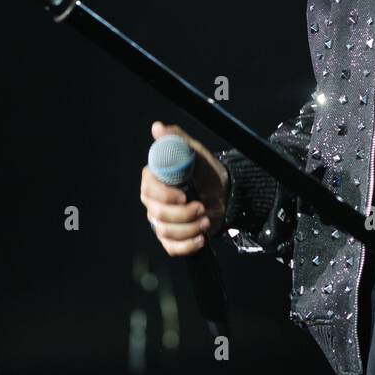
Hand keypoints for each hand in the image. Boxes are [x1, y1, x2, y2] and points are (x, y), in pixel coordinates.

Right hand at [140, 121, 228, 255]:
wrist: (225, 193)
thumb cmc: (206, 171)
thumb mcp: (194, 152)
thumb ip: (176, 140)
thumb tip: (158, 127)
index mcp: (154, 181)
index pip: (149, 190)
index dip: (164, 196)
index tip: (183, 196)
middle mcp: (154, 202)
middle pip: (157, 214)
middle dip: (182, 214)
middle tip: (201, 207)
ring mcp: (161, 221)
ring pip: (165, 231)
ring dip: (189, 228)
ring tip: (206, 220)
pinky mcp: (172, 238)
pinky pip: (172, 248)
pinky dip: (188, 245)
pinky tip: (201, 238)